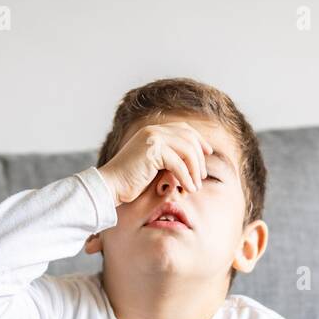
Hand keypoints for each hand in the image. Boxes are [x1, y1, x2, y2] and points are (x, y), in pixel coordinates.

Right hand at [97, 121, 213, 206]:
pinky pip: (178, 164)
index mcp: (153, 131)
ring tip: (195, 186)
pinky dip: (186, 178)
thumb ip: (168, 160)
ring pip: (187, 150)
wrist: (109, 186)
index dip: (199, 140)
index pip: (183, 129)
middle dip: (200, 157)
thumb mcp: (152, 167)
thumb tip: (191, 165)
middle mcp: (153, 131)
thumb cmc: (129, 182)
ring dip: (195, 170)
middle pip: (189, 138)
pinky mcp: (152, 151)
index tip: (208, 153)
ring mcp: (152, 138)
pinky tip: (188, 189)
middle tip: (202, 176)